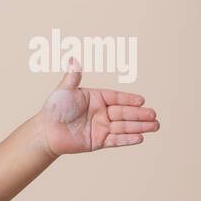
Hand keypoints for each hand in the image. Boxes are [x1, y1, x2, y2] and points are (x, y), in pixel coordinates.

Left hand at [36, 57, 159, 155]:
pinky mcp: (98, 141)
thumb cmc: (54, 109)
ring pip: (123, 126)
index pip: (117, 97)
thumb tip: (74, 59)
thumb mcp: (64, 91)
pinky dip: (127, 139)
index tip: (141, 100)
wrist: (46, 131)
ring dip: (139, 126)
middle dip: (140, 114)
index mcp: (96, 98)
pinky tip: (140, 138)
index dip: (129, 99)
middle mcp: (101, 112)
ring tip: (155, 126)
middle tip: (154, 114)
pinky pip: (116, 140)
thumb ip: (73, 77)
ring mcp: (101, 127)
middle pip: (124, 112)